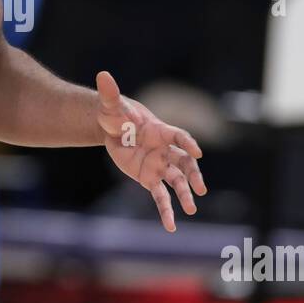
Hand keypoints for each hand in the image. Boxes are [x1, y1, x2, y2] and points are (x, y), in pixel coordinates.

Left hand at [95, 69, 206, 231]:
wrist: (114, 130)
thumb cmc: (115, 115)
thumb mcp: (110, 106)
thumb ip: (110, 93)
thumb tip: (102, 75)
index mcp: (161, 131)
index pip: (179, 136)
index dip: (188, 143)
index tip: (197, 151)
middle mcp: (165, 150)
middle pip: (185, 163)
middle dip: (194, 175)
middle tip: (201, 188)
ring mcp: (160, 166)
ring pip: (177, 182)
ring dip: (185, 195)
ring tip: (192, 209)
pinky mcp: (150, 179)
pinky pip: (161, 197)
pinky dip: (166, 211)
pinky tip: (171, 226)